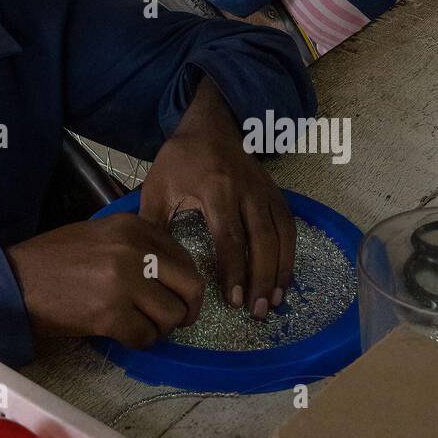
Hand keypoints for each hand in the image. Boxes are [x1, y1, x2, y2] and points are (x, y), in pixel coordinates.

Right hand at [4, 213, 203, 347]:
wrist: (17, 281)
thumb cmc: (55, 258)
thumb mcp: (101, 234)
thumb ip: (138, 245)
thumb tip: (172, 272)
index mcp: (133, 226)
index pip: (184, 256)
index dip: (184, 282)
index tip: (177, 296)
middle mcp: (134, 250)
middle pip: (189, 286)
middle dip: (185, 309)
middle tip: (173, 320)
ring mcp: (124, 283)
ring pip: (171, 316)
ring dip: (159, 328)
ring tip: (138, 324)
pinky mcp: (111, 315)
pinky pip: (146, 338)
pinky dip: (138, 342)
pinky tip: (120, 333)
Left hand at [140, 123, 295, 320]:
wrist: (210, 124)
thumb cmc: (180, 159)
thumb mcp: (158, 185)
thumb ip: (153, 223)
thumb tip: (147, 263)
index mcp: (215, 188)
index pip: (229, 236)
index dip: (234, 270)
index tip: (234, 301)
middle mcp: (246, 190)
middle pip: (261, 240)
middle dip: (261, 279)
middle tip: (257, 313)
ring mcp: (264, 191)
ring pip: (280, 236)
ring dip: (280, 272)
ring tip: (273, 304)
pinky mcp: (275, 193)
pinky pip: (289, 227)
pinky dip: (290, 255)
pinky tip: (283, 279)